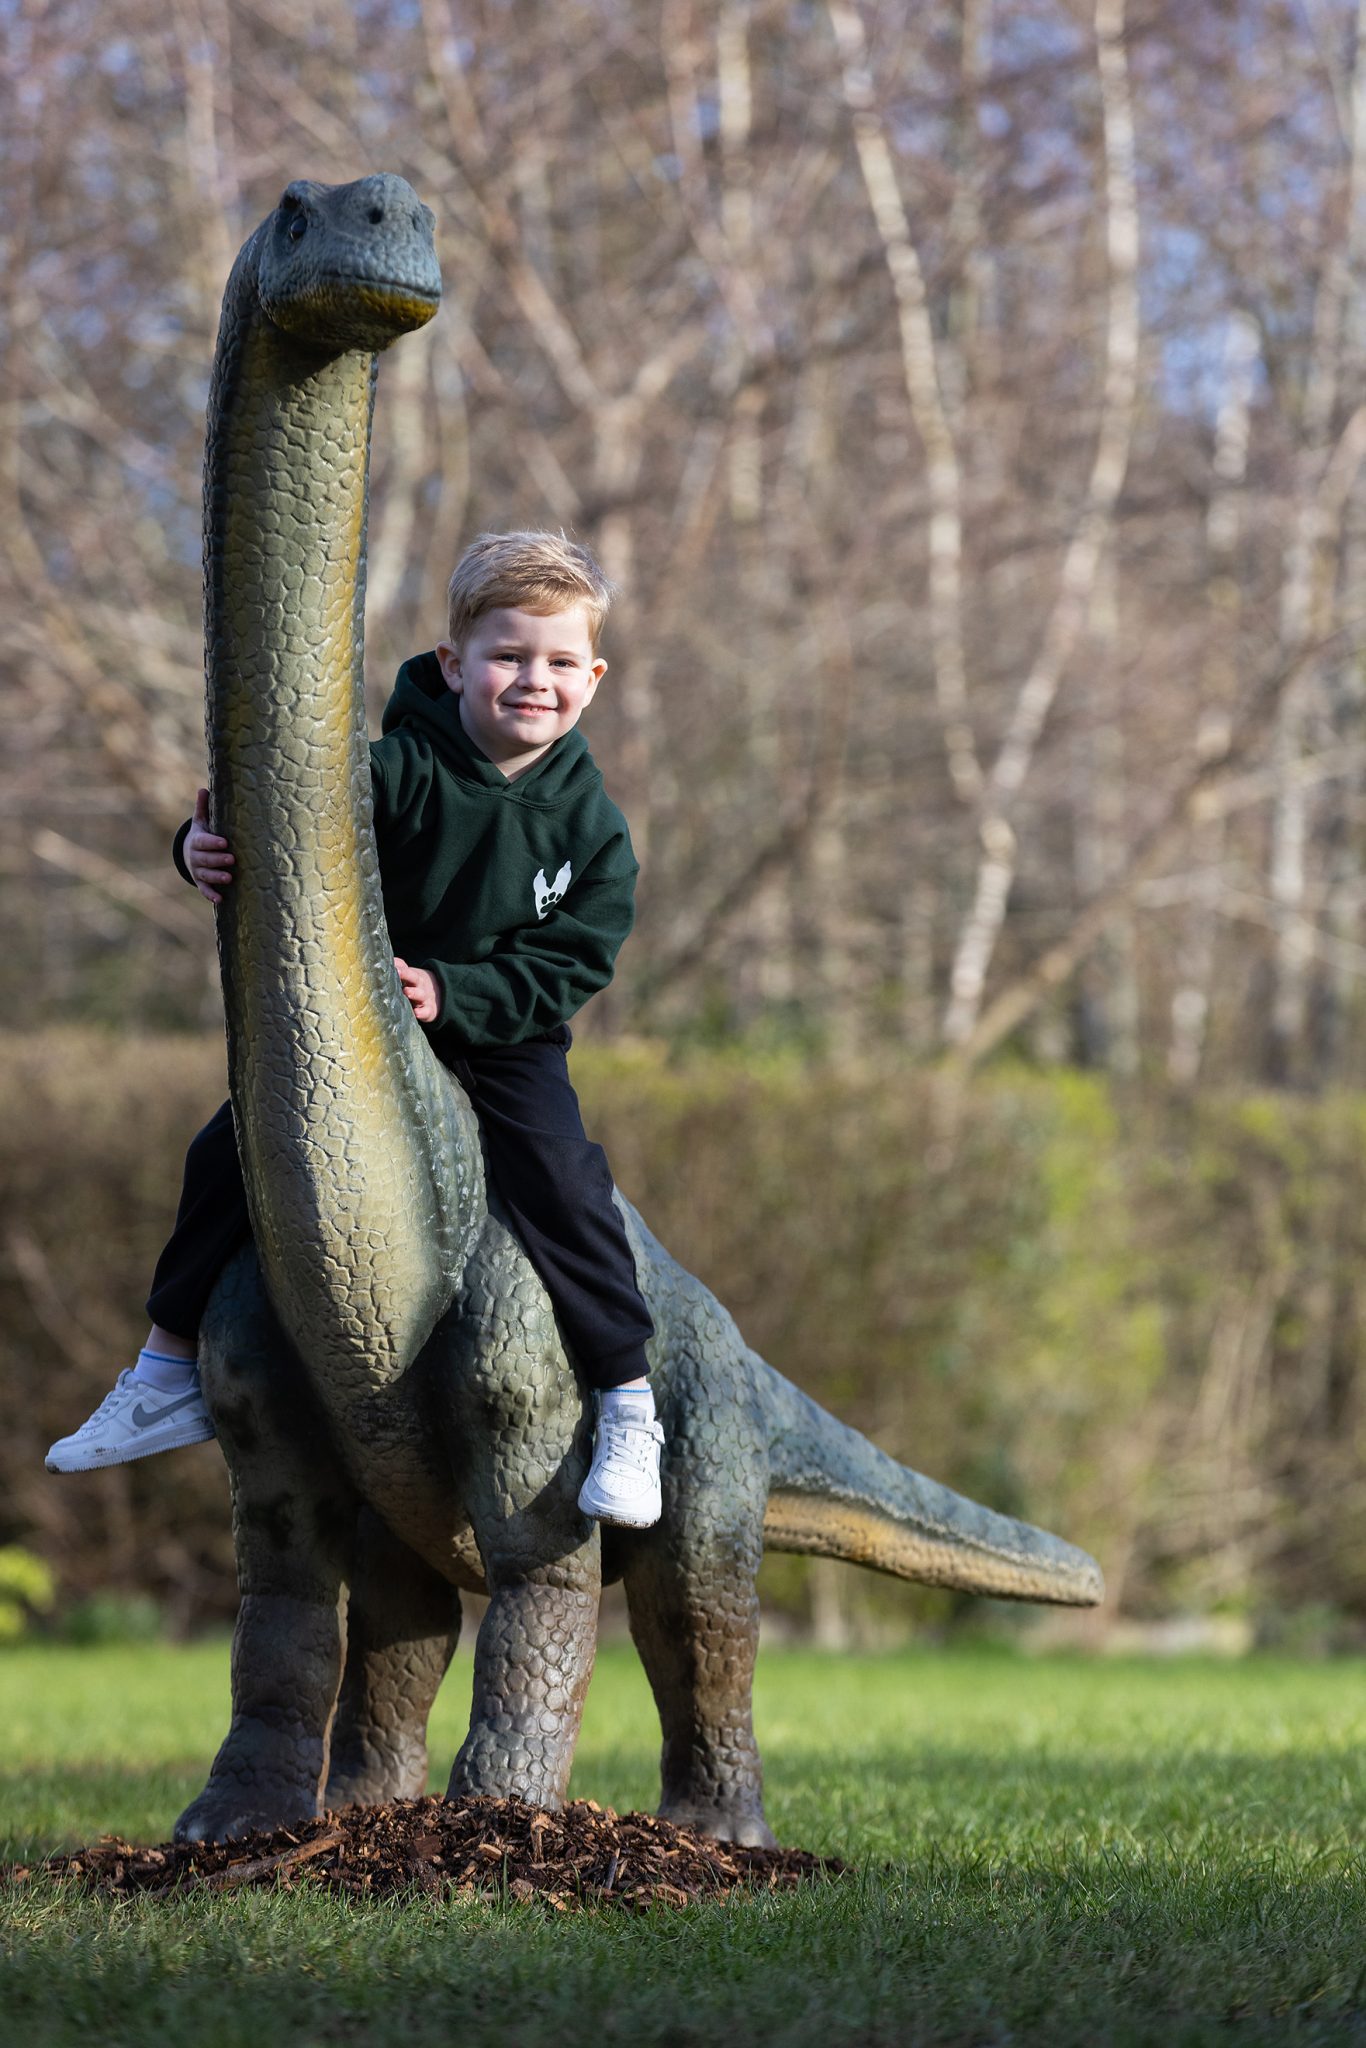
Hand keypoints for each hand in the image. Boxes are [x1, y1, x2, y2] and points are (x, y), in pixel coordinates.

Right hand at [185, 788, 234, 902]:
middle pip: (205, 859)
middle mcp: (196, 857)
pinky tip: (220, 899)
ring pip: (206, 875)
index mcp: (197, 841)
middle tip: (232, 860)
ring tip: (228, 878)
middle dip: (218, 860)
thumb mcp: (201, 822)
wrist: (191, 853)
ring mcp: (198, 871)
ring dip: (216, 877)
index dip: (213, 843)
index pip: (204, 842)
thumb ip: (203, 808)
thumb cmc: (203, 835)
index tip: (224, 843)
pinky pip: (205, 890)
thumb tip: (203, 788)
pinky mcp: (202, 883)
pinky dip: (211, 895)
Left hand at [394, 957, 439, 1022]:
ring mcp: (425, 998)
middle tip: (398, 973)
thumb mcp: (411, 975)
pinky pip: (426, 1012)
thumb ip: (400, 967)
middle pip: (414, 979)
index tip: (394, 967)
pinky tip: (416, 1012)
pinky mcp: (428, 1011)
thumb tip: (387, 960)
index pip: (408, 971)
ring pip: (420, 995)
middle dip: (406, 975)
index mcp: (414, 977)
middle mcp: (420, 986)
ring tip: (406, 992)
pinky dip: (422, 1012)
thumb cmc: (417, 985)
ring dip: (414, 993)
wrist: (440, 996)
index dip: (402, 969)